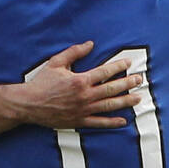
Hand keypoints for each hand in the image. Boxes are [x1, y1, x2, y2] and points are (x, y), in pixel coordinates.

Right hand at [5, 42, 142, 128]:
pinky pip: (99, 123)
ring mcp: (83, 110)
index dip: (119, 67)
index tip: (129, 63)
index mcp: (80, 80)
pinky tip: (123, 120)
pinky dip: (112, 122)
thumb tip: (90, 44)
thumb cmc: (42, 82)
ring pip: (109, 106)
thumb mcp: (56, 62)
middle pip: (112, 89)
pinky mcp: (79, 122)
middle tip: (139, 80)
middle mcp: (85, 96)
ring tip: (138, 98)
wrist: (29, 104)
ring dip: (125, 102)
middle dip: (128, 83)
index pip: (105, 72)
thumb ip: (74, 52)